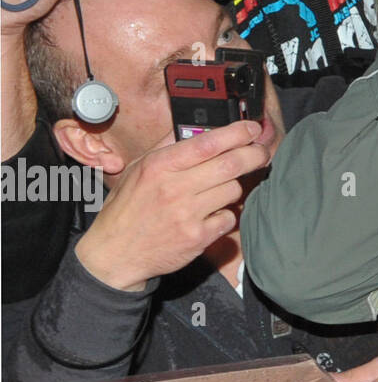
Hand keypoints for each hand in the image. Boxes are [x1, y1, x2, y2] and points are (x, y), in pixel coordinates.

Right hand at [73, 119, 270, 291]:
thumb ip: (167, 146)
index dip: (237, 133)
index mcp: (160, 166)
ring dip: (234, 186)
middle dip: (254, 154)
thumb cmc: (127, 209)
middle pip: (231, 164)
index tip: (252, 128)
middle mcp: (175, 188)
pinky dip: (226, 214)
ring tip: (220, 189)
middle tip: (261, 152)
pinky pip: (229, 218)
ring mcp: (187, 215)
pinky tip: (212, 214)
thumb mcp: (137, 169)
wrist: (113, 255)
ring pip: (233, 189)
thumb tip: (197, 126)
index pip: (209, 142)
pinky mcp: (197, 238)